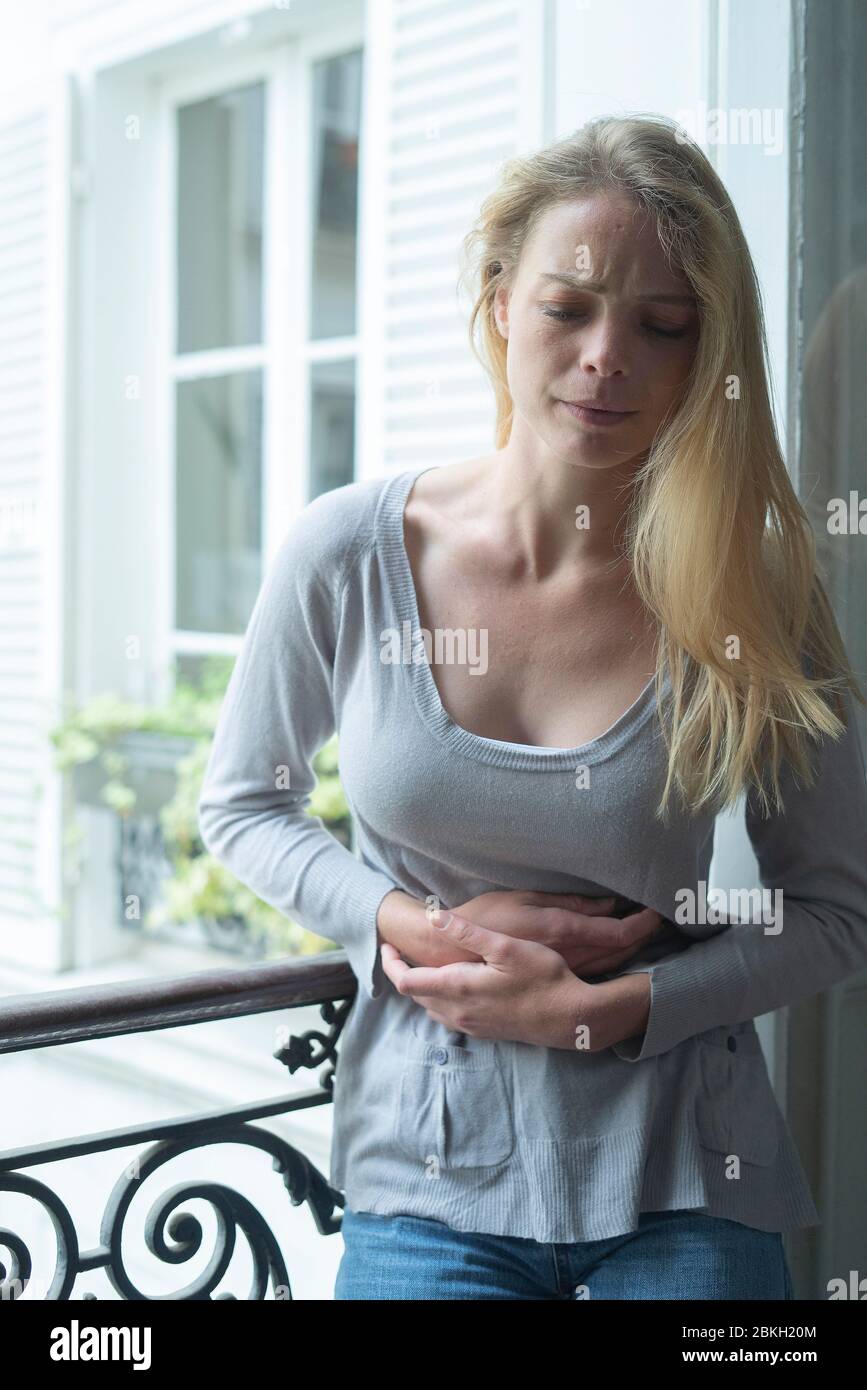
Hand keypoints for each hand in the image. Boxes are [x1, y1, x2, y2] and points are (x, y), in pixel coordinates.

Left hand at [380, 909, 591, 1047]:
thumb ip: (467, 933)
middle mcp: (459, 1012)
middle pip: (416, 995)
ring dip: (422, 987)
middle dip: (404, 972)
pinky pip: (449, 1017)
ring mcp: (472, 1025)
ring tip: (424, 964)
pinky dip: (440, 999)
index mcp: (458, 989)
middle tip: (402, 950)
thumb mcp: (506, 947)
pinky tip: (454, 985)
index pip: (406, 981)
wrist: (572, 1019)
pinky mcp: (485, 1032)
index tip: (388, 945)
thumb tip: (434, 917)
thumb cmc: (544, 978)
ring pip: (431, 1007)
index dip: (390, 963)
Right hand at [446, 889, 663, 976]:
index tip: (659, 910)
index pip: (619, 932)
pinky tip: (616, 955)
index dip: (644, 923)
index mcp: (562, 933)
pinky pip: (593, 973)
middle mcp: (568, 958)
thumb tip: (606, 905)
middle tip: (660, 919)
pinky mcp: (554, 981)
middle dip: (644, 936)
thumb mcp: (524, 900)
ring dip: (631, 950)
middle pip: (620, 952)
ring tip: (646, 933)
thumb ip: (567, 903)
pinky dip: (611, 963)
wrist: (452, 954)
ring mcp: (560, 974)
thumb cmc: (486, 918)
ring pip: (609, 965)